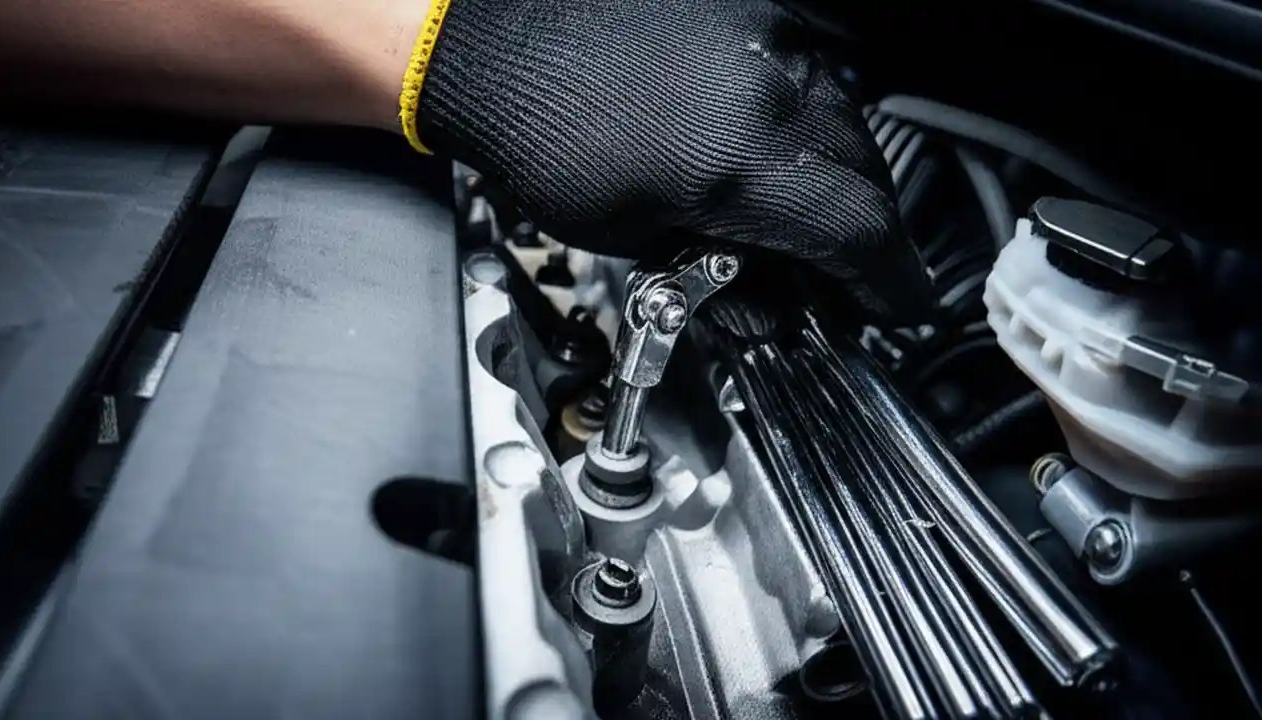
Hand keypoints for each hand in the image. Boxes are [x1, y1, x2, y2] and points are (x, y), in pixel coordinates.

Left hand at [415, 0, 930, 319]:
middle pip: (867, 180)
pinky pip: (818, 74)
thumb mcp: (629, 235)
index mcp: (744, 157)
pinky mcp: (762, 7)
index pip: (862, 236)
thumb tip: (771, 291)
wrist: (491, 37)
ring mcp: (774, 33)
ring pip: (849, 123)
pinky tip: (771, 147)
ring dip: (836, 180)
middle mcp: (775, 84)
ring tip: (792, 211)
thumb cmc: (537, 129)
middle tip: (836, 278)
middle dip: (861, 239)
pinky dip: (809, 124)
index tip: (893, 310)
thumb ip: (722, 265)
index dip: (889, 287)